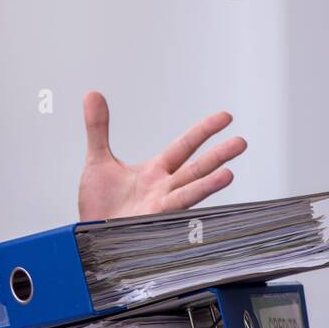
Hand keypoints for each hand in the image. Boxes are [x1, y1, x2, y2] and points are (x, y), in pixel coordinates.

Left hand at [77, 92, 247, 220]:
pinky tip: (192, 206)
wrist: (86, 232)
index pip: (184, 146)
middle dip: (218, 156)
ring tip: (229, 175)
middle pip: (196, 168)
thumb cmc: (98, 203)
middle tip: (242, 142)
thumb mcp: (97, 159)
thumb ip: (97, 128)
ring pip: (188, 193)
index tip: (225, 117)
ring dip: (208, 185)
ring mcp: (159, 206)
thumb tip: (92, 95)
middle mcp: (163, 188)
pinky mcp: (150, 222)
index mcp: (155, 171)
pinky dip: (180, 210)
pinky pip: (168, 215)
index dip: (203, 131)